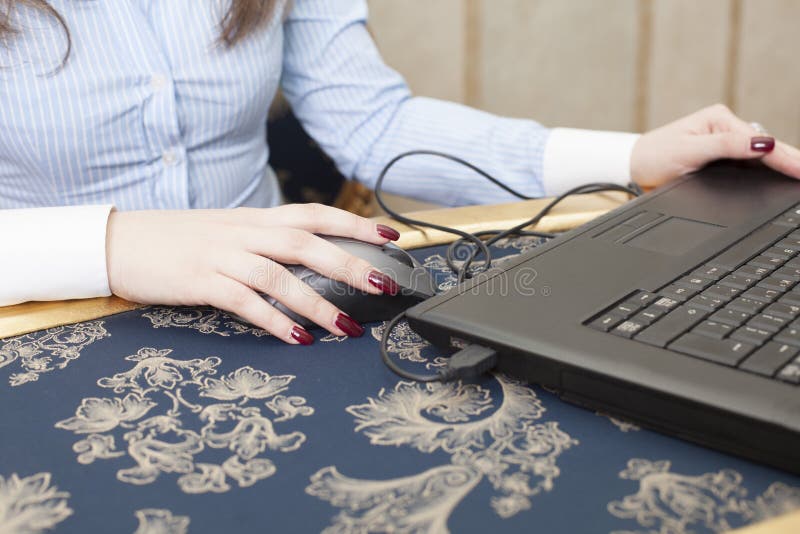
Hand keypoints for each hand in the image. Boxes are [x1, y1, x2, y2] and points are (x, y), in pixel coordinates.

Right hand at [105, 204, 401, 344]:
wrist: (120, 240)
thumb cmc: (180, 239)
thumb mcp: (229, 232)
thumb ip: (267, 241)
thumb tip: (312, 260)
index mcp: (255, 219)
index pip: (315, 214)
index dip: (356, 223)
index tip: (392, 235)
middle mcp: (244, 233)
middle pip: (308, 243)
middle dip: (351, 263)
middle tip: (386, 284)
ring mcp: (222, 255)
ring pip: (281, 276)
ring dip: (318, 303)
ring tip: (348, 326)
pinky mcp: (200, 281)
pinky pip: (244, 302)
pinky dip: (274, 321)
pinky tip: (297, 339)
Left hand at [631, 103, 799, 187]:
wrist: (631, 168)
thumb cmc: (652, 156)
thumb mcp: (688, 151)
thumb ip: (726, 146)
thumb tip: (762, 143)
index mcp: (719, 119)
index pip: (760, 141)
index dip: (786, 157)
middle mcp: (725, 129)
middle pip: (766, 148)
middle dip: (790, 161)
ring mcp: (724, 144)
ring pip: (760, 158)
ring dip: (780, 167)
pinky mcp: (719, 160)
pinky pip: (748, 166)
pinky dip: (765, 173)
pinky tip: (780, 180)